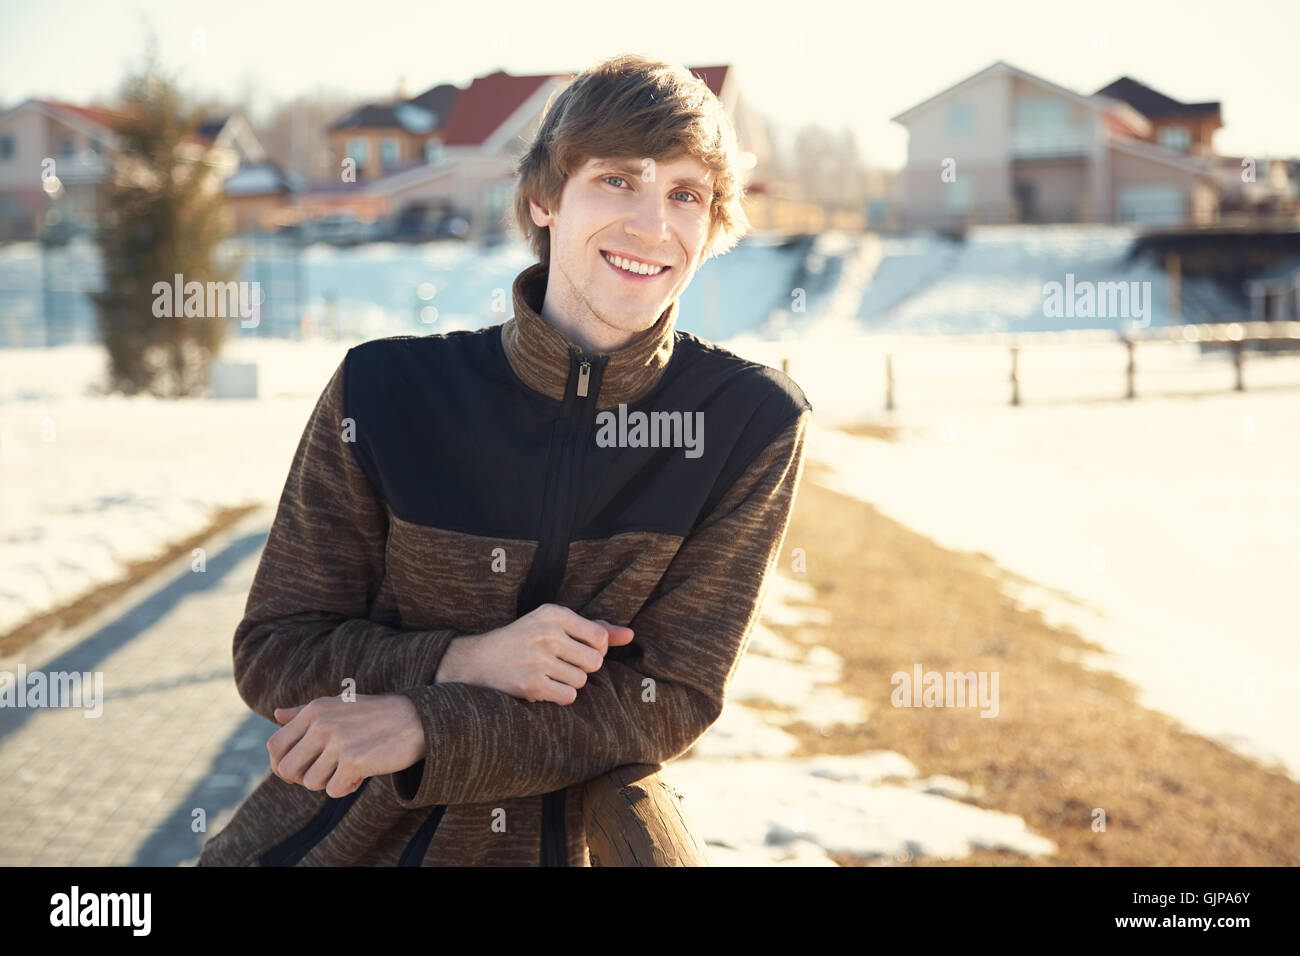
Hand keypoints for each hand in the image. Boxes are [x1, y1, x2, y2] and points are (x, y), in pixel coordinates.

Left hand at [269, 694, 424, 796]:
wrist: (417, 719)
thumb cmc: (376, 714)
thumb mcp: (339, 705)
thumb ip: (305, 712)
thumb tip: (276, 714)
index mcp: (314, 710)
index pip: (275, 747)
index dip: (283, 764)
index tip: (303, 768)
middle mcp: (322, 724)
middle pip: (287, 770)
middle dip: (304, 778)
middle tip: (326, 772)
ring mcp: (338, 742)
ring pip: (311, 783)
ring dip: (330, 782)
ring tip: (350, 768)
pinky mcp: (354, 761)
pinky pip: (334, 790)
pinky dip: (347, 788)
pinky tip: (363, 774)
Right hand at [435, 603, 633, 704]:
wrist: (477, 660)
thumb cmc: (523, 640)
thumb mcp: (554, 625)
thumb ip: (593, 628)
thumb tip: (630, 635)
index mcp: (554, 614)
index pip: (600, 637)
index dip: (596, 650)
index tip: (578, 651)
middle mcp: (547, 633)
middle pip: (595, 662)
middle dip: (583, 668)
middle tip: (562, 665)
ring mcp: (538, 659)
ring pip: (582, 681)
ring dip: (569, 683)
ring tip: (548, 675)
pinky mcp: (531, 684)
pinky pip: (568, 697)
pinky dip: (559, 696)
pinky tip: (543, 687)